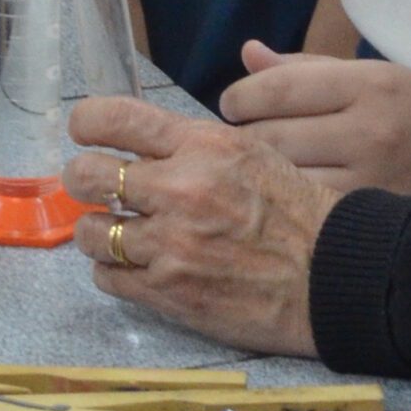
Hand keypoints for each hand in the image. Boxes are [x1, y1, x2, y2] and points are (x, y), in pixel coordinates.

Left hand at [65, 97, 336, 357]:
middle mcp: (180, 189)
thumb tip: (143, 144)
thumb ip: (195, 145)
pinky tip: (134, 264)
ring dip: (99, 230)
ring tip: (115, 231)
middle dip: (83, 178)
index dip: (87, 121)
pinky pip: (107, 277)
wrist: (327, 272)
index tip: (83, 129)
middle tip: (92, 184)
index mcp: (204, 145)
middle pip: (89, 174)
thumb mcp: (252, 152)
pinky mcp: (166, 292)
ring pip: (92, 232)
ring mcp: (169, 244)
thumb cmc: (295, 208)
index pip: (117, 119)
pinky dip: (113, 269)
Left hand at [219, 42, 410, 193]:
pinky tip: (278, 200)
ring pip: (284, 180)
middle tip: (237, 141)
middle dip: (244, 138)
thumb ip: (306, 69)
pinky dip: (284, 204)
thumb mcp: (373, 75)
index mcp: (369, 83)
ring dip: (257, 176)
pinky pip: (305, 210)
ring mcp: (371, 180)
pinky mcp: (370, 217)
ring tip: (252, 171)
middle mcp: (370, 130)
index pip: (281, 88)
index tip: (231, 105)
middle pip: (274, 137)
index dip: (242, 97)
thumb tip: (248, 55)